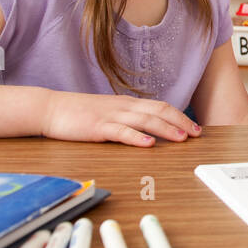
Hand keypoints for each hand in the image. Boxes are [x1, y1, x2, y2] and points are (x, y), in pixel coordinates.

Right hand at [40, 91, 201, 146]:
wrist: (50, 108)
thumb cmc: (78, 113)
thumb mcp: (108, 112)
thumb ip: (127, 118)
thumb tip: (146, 128)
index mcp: (127, 103)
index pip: (160, 106)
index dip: (179, 116)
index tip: (194, 127)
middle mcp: (123, 106)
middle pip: (159, 110)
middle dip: (180, 122)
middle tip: (197, 133)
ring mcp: (111, 116)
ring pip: (145, 120)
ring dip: (165, 129)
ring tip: (181, 138)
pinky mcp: (98, 127)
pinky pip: (121, 131)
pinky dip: (136, 137)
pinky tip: (148, 144)